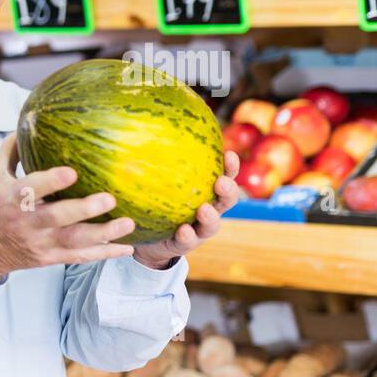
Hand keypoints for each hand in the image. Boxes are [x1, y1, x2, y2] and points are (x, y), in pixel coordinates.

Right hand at [0, 135, 135, 282]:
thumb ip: (12, 150)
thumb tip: (31, 119)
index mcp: (11, 199)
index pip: (30, 189)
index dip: (50, 182)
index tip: (71, 172)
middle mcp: (26, 222)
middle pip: (56, 218)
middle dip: (83, 210)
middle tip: (110, 198)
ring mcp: (39, 243)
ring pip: (73, 241)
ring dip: (103, 234)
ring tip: (128, 223)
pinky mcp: (49, 258)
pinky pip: (79, 257)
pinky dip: (103, 254)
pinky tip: (126, 247)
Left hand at [133, 150, 239, 269]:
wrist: (147, 240)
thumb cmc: (155, 203)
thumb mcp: (157, 183)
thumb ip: (157, 164)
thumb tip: (145, 131)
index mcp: (205, 192)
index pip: (224, 176)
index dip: (230, 167)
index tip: (229, 153)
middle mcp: (208, 210)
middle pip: (227, 200)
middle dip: (228, 190)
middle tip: (221, 182)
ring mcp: (198, 229)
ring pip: (213, 224)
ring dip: (211, 216)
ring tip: (204, 210)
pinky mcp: (185, 245)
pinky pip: (188, 241)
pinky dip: (187, 236)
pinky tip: (183, 230)